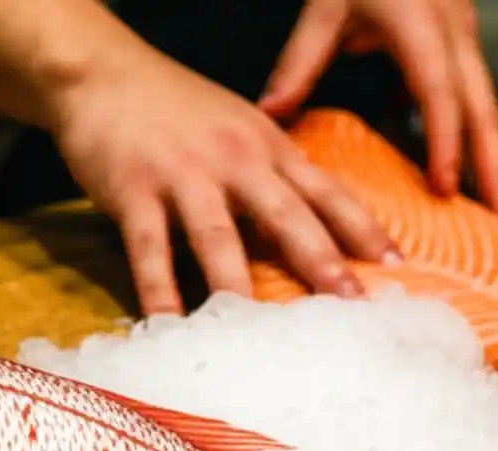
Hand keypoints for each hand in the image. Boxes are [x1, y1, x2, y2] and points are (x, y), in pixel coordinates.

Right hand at [49, 49, 401, 316]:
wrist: (102, 72)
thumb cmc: (170, 103)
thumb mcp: (234, 126)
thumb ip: (266, 169)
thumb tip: (301, 219)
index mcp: (264, 145)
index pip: (323, 190)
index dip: (361, 227)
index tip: (396, 264)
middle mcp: (232, 159)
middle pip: (285, 215)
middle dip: (322, 262)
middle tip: (350, 304)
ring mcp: (182, 175)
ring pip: (217, 236)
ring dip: (239, 285)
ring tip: (259, 332)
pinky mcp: (133, 190)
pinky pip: (149, 248)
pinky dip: (159, 290)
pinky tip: (168, 324)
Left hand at [257, 0, 497, 221]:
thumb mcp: (324, 8)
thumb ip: (300, 63)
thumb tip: (269, 115)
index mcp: (421, 27)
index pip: (439, 93)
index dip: (444, 143)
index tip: (442, 187)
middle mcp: (453, 33)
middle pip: (483, 106)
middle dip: (494, 163)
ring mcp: (462, 36)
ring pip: (484, 103)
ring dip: (490, 155)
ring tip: (497, 206)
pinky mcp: (457, 40)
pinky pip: (466, 95)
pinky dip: (465, 134)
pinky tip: (451, 172)